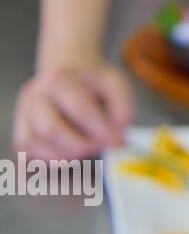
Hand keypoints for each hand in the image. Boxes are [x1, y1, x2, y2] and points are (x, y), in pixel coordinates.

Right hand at [13, 60, 132, 159]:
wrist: (68, 75)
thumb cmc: (93, 83)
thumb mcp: (115, 84)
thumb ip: (122, 107)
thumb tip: (118, 138)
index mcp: (60, 79)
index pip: (79, 108)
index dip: (100, 129)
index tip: (118, 141)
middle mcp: (35, 95)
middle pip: (50, 130)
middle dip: (80, 144)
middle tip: (100, 146)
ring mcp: (23, 114)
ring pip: (35, 144)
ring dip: (66, 154)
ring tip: (87, 146)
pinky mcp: (20, 131)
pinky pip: (27, 153)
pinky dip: (51, 159)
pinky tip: (70, 151)